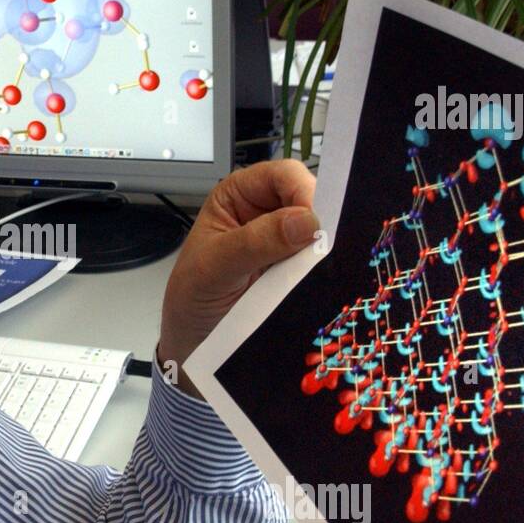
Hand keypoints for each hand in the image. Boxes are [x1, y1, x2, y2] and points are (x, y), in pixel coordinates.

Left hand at [159, 160, 318, 396]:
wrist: (195, 346)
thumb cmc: (191, 299)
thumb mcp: (212, 269)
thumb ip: (252, 243)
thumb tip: (305, 221)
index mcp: (238, 196)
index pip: (282, 176)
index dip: (303, 192)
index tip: (314, 224)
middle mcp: (267, 213)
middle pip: (311, 200)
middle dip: (324, 220)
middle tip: (329, 250)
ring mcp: (287, 244)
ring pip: (323, 233)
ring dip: (330, 250)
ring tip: (332, 269)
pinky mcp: (301, 273)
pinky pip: (326, 264)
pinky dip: (331, 272)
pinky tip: (332, 283)